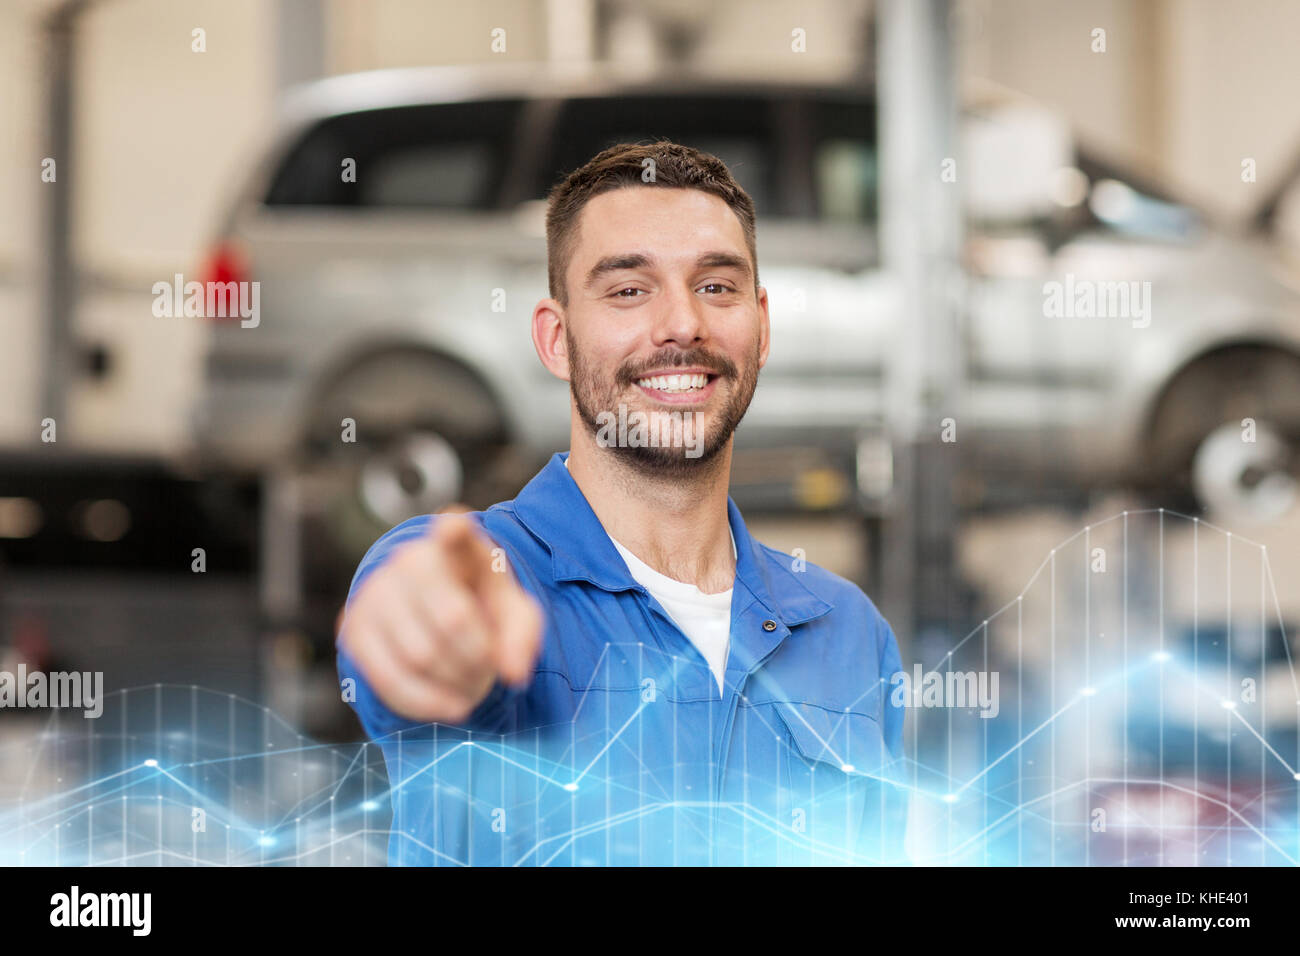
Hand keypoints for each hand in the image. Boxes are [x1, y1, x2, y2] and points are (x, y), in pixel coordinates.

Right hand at [339, 511, 543, 723]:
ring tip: (472, 684)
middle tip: (487, 666)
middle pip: (452, 619)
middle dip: (479, 656)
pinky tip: (451, 705)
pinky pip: (389, 680)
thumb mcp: (514, 616)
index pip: (454, 533)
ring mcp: (376, 592)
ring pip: (420, 656)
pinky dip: (427, 703)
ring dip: (456, 683)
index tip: (453, 529)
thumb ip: (523, 636)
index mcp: (457, 547)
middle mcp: (410, 560)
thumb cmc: (482, 610)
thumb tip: (514, 673)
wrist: (432, 617)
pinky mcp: (354, 628)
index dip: (453, 532)